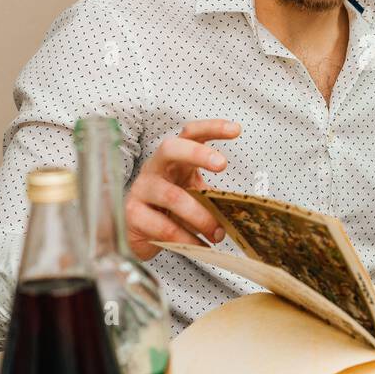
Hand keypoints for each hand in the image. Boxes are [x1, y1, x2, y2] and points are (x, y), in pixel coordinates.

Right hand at [123, 119, 240, 259]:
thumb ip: (212, 196)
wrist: (137, 235)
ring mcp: (141, 189)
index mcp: (173, 159)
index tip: (236, 129)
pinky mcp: (133, 214)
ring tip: (218, 233)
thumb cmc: (168, 209)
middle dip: (198, 153)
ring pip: (173, 196)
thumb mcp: (192, 196)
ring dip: (202, 217)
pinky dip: (187, 238)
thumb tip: (241, 209)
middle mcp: (154, 168)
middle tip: (222, 164)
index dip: (211, 128)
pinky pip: (164, 227)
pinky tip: (200, 246)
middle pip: (171, 148)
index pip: (190, 133)